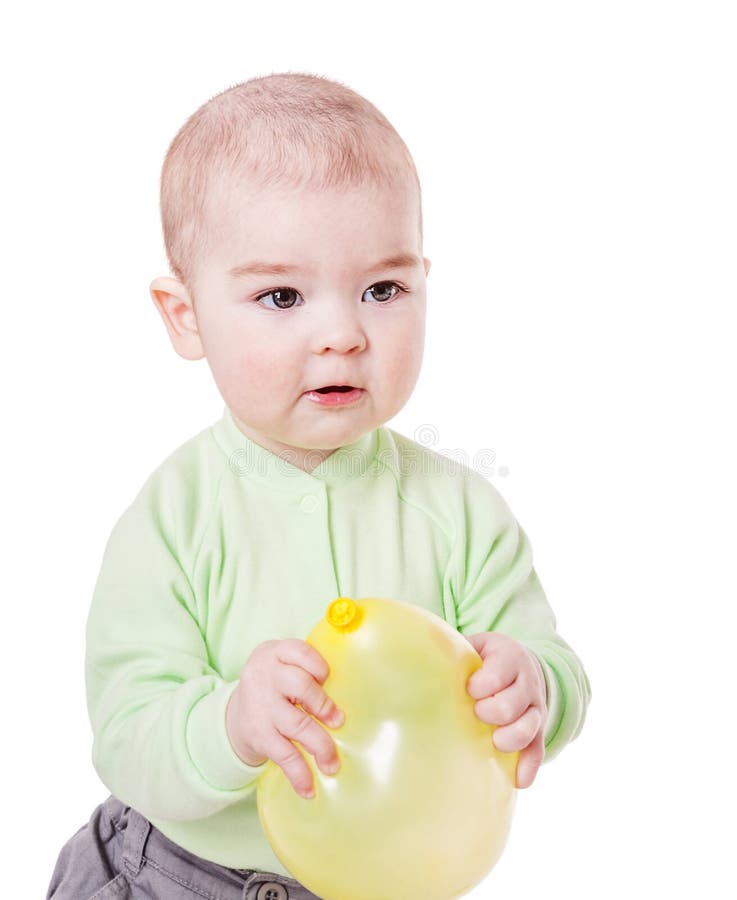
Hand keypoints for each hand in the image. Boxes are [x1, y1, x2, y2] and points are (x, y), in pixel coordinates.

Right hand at [226, 639, 343, 798]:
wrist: (235, 712)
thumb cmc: (274, 684)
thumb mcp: (283, 664)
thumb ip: (308, 669)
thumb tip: (350, 692)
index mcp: (274, 653)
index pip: (300, 652)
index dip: (318, 666)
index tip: (328, 678)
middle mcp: (265, 677)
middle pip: (300, 686)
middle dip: (323, 705)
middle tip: (338, 722)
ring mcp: (261, 707)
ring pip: (296, 724)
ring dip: (320, 745)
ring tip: (332, 763)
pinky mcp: (258, 735)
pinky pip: (283, 755)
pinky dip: (299, 773)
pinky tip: (309, 788)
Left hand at [464, 631, 546, 788]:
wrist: (522, 664)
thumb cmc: (486, 658)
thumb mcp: (474, 645)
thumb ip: (451, 648)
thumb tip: (418, 650)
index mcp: (509, 656)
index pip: (499, 672)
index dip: (481, 685)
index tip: (469, 689)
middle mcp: (527, 682)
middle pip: (513, 703)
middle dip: (491, 712)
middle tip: (477, 712)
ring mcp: (535, 707)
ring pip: (528, 728)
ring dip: (508, 739)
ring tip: (493, 741)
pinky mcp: (538, 730)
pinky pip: (538, 750)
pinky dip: (529, 766)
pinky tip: (517, 779)